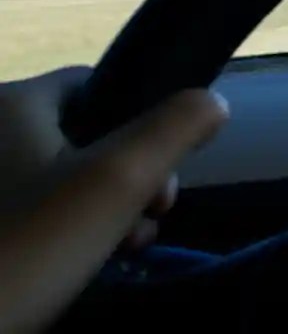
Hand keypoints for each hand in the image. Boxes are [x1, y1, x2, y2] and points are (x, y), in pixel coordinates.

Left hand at [0, 67, 226, 332]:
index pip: (95, 83)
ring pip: (66, 176)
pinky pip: (40, 208)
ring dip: (109, 207)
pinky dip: (69, 229)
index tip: (162, 172)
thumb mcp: (121, 179)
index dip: (142, 120)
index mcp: (13, 102)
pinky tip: (87, 258)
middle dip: (133, 175)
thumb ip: (175, 129)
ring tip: (124, 245)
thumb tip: (213, 102)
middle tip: (149, 216)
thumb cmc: (35, 243)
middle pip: (85, 134)